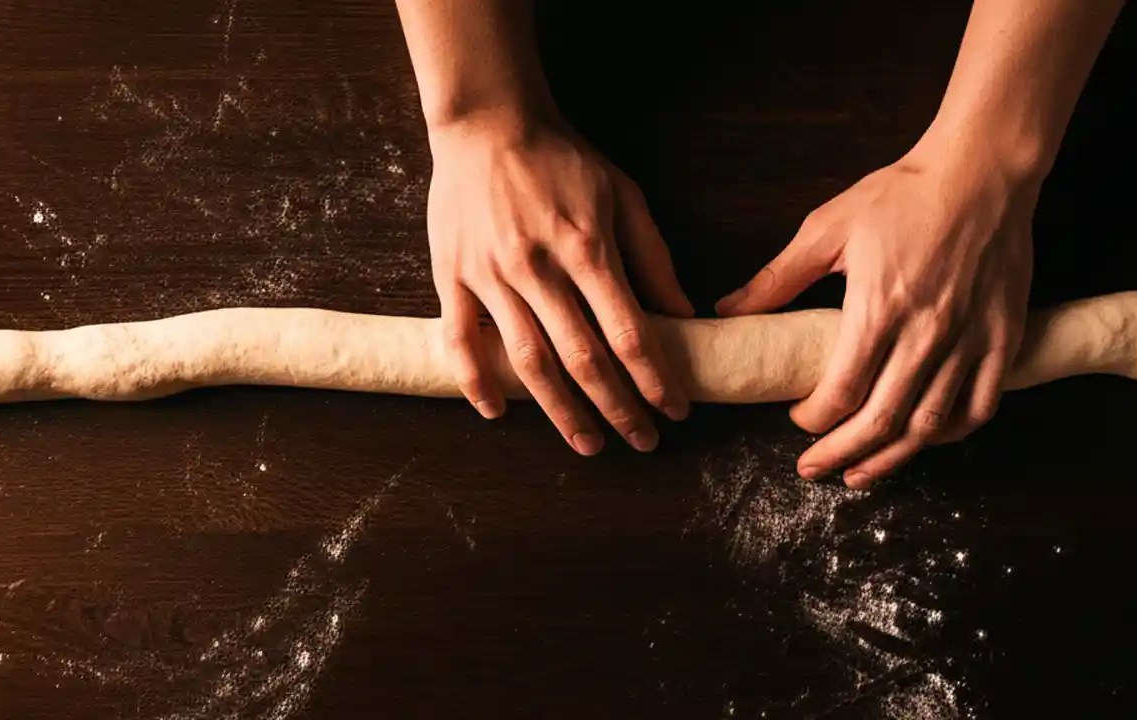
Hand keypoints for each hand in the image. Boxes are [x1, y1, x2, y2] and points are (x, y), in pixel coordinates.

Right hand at [427, 115, 694, 454]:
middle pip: (584, 359)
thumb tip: (683, 316)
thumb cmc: (562, 160)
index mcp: (587, 248)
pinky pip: (460, 341)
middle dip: (618, 409)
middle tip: (642, 441)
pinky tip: (496, 412)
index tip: (674, 411)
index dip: (655, 379)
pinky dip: (477, 381)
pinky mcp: (453, 277)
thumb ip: (653, 258)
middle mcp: (539, 268)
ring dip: (560, 412)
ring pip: (529, 361)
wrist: (488, 123)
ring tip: (587, 444)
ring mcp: (491, 276)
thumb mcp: (623, 196)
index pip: (629, 332)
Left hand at [716, 149, 1036, 487]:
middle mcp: (927, 335)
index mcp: (879, 310)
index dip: (813, 420)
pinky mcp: (1004, 338)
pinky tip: (922, 441)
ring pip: (929, 426)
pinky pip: (981, 407)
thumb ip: (776, 278)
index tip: (796, 421)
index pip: (840, 393)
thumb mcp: (826, 229)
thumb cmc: (901, 195)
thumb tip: (729, 311)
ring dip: (891, 459)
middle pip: (880, 422)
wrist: (981, 170)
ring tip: (859, 475)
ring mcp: (970, 340)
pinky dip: (950, 435)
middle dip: (840, 455)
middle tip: (812, 470)